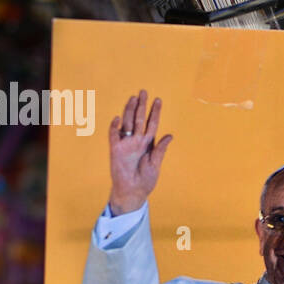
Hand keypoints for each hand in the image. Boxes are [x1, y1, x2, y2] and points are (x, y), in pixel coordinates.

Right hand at [108, 90, 172, 214]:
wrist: (132, 191)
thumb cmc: (145, 180)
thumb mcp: (156, 165)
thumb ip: (160, 150)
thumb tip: (170, 135)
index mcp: (148, 143)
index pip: (152, 124)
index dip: (155, 112)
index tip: (158, 100)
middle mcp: (137, 141)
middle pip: (139, 119)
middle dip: (141, 106)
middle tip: (144, 92)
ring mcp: (125, 144)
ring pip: (127, 123)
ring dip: (129, 111)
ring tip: (133, 98)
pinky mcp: (115, 149)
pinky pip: (114, 135)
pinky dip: (115, 127)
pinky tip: (118, 118)